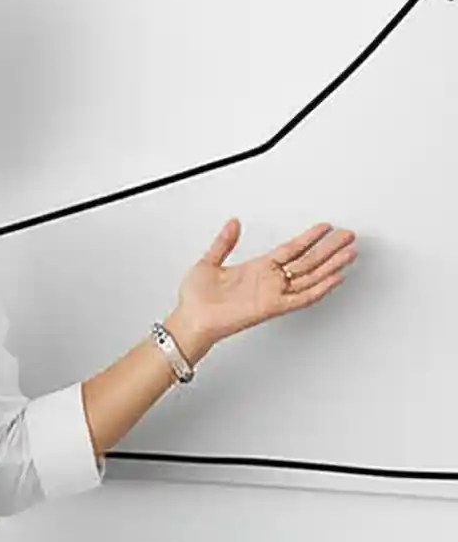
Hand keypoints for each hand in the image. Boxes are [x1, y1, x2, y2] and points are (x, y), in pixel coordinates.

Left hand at [171, 218, 356, 348]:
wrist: (191, 319)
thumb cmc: (197, 298)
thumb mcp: (209, 261)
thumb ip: (224, 242)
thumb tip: (233, 222)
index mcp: (257, 268)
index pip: (291, 249)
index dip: (309, 238)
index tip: (325, 228)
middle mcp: (269, 281)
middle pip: (307, 261)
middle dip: (329, 249)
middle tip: (349, 236)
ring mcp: (272, 294)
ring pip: (310, 277)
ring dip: (331, 265)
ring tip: (350, 252)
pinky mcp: (271, 307)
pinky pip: (302, 298)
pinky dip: (319, 288)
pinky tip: (335, 278)